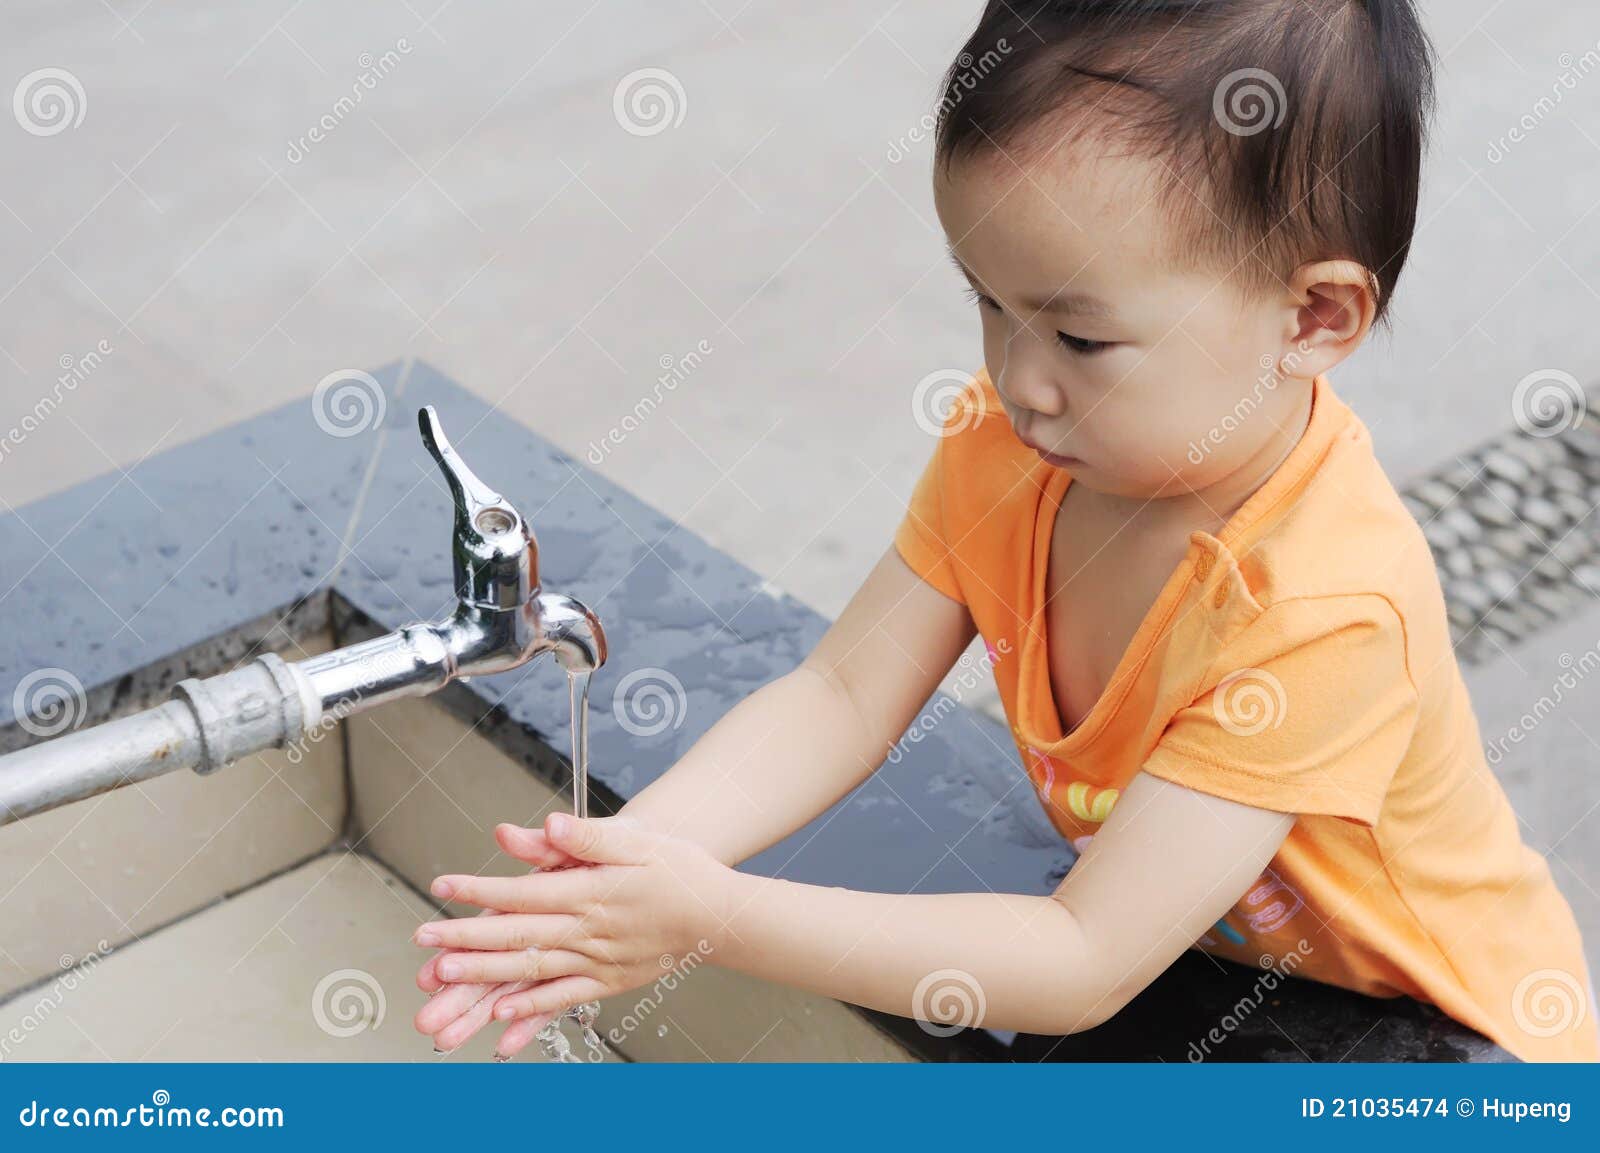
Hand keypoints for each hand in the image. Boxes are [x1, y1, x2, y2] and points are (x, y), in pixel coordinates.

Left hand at [412, 812, 729, 1026]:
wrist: (720, 914)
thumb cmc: (679, 870)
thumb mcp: (637, 841)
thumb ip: (587, 836)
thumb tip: (548, 824)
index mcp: (591, 893)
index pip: (524, 892)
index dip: (480, 890)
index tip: (443, 885)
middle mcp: (589, 931)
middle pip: (517, 936)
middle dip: (465, 938)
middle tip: (423, 938)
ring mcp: (598, 961)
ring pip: (532, 971)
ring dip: (484, 975)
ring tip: (443, 978)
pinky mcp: (608, 982)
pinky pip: (564, 998)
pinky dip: (531, 1009)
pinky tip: (501, 1017)